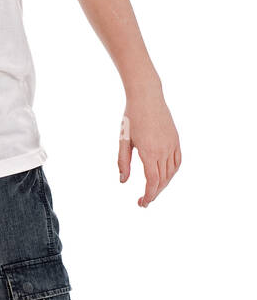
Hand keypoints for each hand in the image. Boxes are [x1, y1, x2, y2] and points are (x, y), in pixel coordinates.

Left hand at [118, 92, 181, 206]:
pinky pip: (178, 161)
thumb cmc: (131, 117)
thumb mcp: (123, 141)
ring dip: (164, 185)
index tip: (142, 203)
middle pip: (163, 180)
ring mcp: (172, 144)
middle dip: (154, 193)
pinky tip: (165, 177)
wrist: (147, 96)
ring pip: (172, 172)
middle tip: (144, 201)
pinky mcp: (176, 139)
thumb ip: (123, 162)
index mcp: (149, 151)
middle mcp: (164, 150)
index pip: (153, 181)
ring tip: (153, 191)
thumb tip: (122, 182)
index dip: (149, 195)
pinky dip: (172, 173)